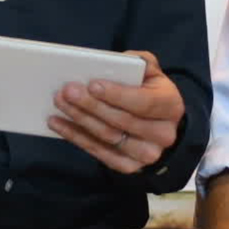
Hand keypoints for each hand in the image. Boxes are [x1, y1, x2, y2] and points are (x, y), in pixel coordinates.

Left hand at [48, 50, 182, 173]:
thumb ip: (139, 62)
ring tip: (59, 103)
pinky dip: (75, 137)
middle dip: (91, 105)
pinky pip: (98, 153)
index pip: (144, 102)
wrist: (158, 125)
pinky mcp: (129, 166)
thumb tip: (115, 61)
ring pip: (107, 137)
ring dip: (79, 120)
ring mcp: (147, 154)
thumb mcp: (151, 72)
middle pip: (122, 121)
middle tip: (67, 91)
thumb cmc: (150, 92)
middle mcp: (163, 134)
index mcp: (170, 106)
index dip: (117, 95)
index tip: (92, 84)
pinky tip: (57, 123)